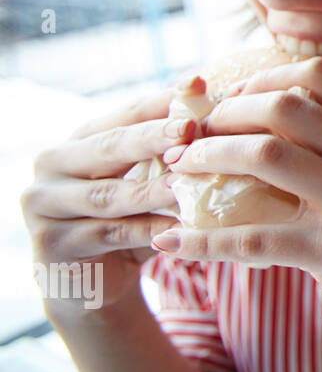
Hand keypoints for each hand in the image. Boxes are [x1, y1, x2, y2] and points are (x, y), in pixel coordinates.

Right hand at [21, 85, 198, 315]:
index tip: (200, 89)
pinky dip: (145, 230)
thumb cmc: (130, 221)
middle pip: (110, 147)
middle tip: (190, 128)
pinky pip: (108, 234)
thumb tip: (226, 104)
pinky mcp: (51, 244)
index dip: (162, 105)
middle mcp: (53, 166)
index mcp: (78, 140)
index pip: (125, 115)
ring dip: (150, 189)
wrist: (92, 283)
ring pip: (107, 195)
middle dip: (152, 137)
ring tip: (186, 183)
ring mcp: (44, 205)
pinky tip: (176, 228)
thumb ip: (174, 151)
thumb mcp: (150, 182)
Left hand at [151, 56, 321, 322]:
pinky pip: (251, 238)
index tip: (234, 95)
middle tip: (194, 131)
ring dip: (209, 155)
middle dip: (225, 113)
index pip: (317, 76)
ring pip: (265, 156)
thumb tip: (266, 96)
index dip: (265, 77)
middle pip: (283, 108)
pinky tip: (171, 239)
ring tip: (180, 164)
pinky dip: (202, 239)